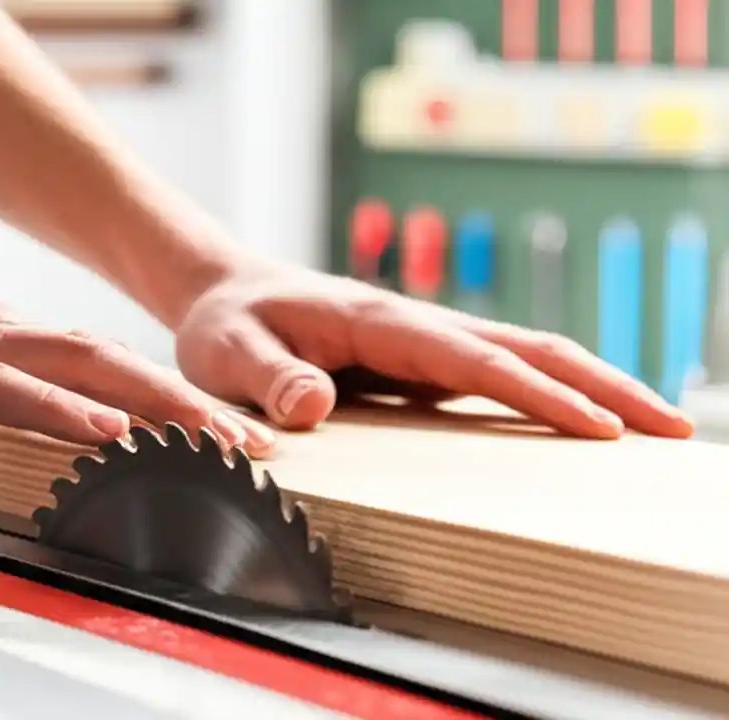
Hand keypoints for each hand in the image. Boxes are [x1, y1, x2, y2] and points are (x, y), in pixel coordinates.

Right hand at [0, 238, 272, 450]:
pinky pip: (1, 391)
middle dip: (181, 400)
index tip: (200, 424)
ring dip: (152, 404)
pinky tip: (109, 433)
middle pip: (100, 359)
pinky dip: (63, 413)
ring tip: (216, 438)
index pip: (79, 359)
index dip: (148, 390)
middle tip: (247, 437)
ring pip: (72, 369)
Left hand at [174, 262, 693, 439]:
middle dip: (602, 386)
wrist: (222, 294)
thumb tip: (315, 405)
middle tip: (672, 428)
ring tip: (652, 429)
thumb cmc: (224, 325)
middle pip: (525, 348)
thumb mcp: (228, 354)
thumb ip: (269, 378)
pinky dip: (546, 395)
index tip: (600, 427)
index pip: (472, 360)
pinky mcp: (417, 361)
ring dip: (588, 388)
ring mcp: (421, 343)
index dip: (539, 395)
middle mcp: (412, 326)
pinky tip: (576, 423)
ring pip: (520, 357)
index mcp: (376, 323)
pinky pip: (493, 377)